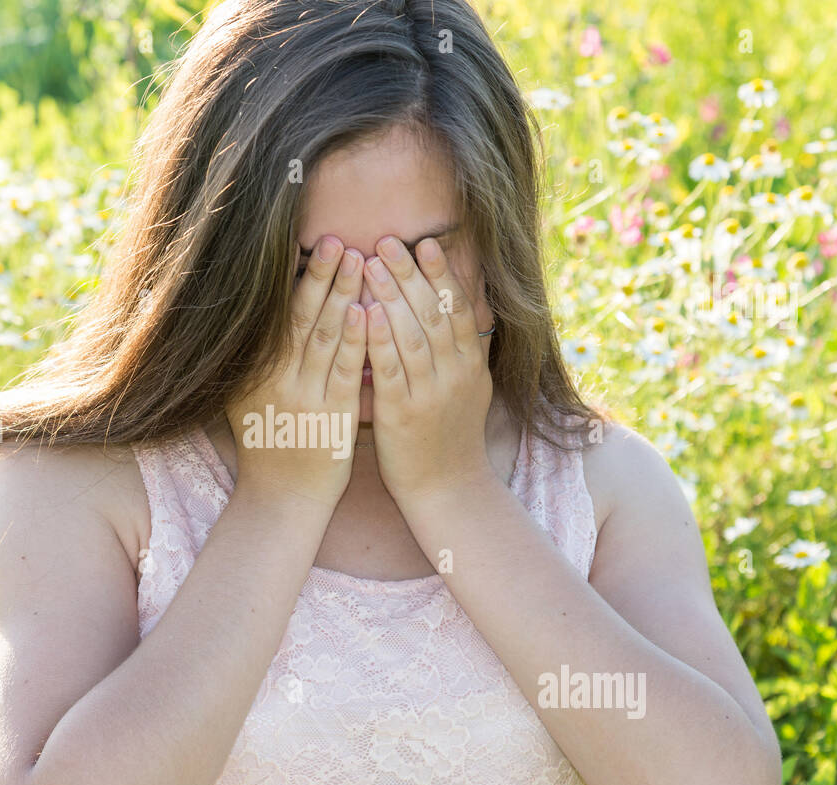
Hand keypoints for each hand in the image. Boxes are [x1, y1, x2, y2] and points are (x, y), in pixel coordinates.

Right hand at [225, 236, 366, 509]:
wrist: (283, 497)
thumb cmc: (269, 440)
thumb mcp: (245, 395)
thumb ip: (250, 355)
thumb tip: (245, 306)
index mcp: (252, 369)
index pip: (273, 312)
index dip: (292, 277)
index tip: (307, 242)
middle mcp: (272, 378)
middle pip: (297, 316)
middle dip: (319, 276)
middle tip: (337, 239)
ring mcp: (301, 397)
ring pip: (322, 337)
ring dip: (342, 296)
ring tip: (360, 261)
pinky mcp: (330, 416)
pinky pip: (343, 370)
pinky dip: (354, 340)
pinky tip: (367, 311)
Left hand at [362, 235, 495, 504]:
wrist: (448, 491)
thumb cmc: (449, 438)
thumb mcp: (468, 389)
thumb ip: (461, 350)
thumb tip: (454, 308)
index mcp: (472, 365)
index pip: (457, 309)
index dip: (441, 274)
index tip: (424, 244)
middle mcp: (456, 374)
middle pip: (433, 313)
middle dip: (409, 274)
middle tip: (385, 242)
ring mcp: (431, 394)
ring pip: (413, 335)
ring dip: (391, 296)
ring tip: (368, 265)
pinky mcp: (405, 415)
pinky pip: (392, 370)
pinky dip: (379, 340)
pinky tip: (365, 314)